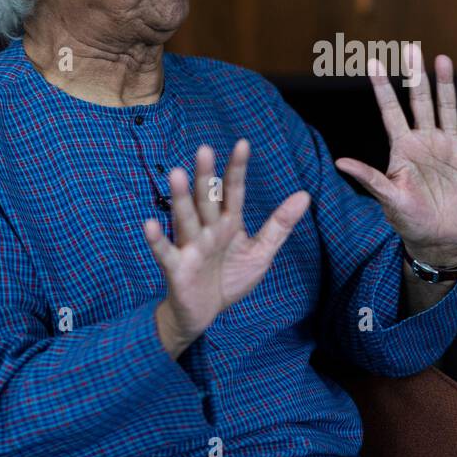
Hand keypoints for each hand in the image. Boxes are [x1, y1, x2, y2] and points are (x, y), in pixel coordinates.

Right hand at [144, 140, 309, 353]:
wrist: (205, 313)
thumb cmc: (230, 278)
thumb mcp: (261, 252)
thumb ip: (280, 225)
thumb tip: (305, 195)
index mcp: (228, 223)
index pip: (233, 191)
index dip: (237, 168)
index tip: (243, 143)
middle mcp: (208, 229)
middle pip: (207, 199)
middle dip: (206, 176)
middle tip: (204, 149)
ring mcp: (190, 246)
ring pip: (185, 218)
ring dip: (180, 198)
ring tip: (176, 174)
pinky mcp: (177, 268)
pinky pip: (165, 252)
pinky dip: (158, 239)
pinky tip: (151, 223)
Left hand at [334, 43, 456, 265]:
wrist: (443, 240)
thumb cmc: (411, 221)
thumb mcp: (389, 199)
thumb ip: (370, 178)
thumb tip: (339, 162)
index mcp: (403, 147)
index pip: (390, 111)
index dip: (383, 88)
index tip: (373, 62)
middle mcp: (426, 140)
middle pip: (420, 101)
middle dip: (416, 76)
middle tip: (412, 49)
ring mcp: (450, 146)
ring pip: (448, 108)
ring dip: (446, 85)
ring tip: (443, 60)